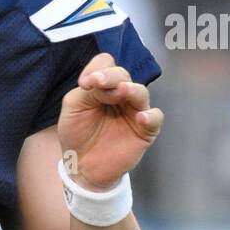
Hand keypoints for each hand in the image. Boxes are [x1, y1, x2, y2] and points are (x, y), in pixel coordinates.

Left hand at [58, 52, 163, 190]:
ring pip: (140, 92)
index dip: (98, 68)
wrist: (82, 165)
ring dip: (131, 89)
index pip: (107, 64)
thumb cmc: (77, 133)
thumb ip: (87, 90)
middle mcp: (121, 94)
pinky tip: (140, 117)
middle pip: (123, 75)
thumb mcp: (73, 107)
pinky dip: (150, 116)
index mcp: (103, 86)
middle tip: (96, 83)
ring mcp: (134, 111)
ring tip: (121, 91)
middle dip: (109, 77)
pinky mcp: (145, 130)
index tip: (84, 83)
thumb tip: (100, 80)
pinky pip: (156, 118)